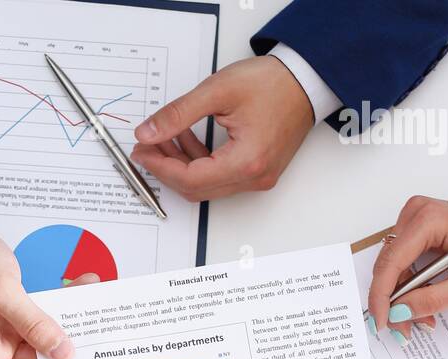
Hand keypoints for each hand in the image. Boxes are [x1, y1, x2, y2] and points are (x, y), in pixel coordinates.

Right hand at [0, 196, 94, 358]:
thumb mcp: (0, 290)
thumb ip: (33, 323)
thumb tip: (61, 352)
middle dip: (65, 351)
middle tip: (97, 343)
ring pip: (40, 338)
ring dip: (65, 322)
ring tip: (90, 303)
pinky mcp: (7, 314)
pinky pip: (37, 318)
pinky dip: (56, 305)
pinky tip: (77, 288)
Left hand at [131, 56, 312, 200]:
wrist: (305, 81)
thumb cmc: (273, 83)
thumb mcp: (218, 91)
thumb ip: (178, 115)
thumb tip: (148, 133)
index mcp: (246, 162)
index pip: (190, 178)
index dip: (160, 166)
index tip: (142, 151)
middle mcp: (253, 178)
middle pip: (196, 188)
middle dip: (166, 169)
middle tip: (147, 147)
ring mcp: (257, 179)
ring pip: (206, 185)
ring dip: (182, 165)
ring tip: (165, 138)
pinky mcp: (257, 173)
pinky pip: (219, 178)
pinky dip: (199, 162)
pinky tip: (186, 140)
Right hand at [367, 179, 447, 340]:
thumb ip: (433, 300)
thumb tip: (400, 312)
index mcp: (429, 221)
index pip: (391, 264)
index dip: (381, 298)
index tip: (381, 322)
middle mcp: (416, 214)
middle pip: (387, 267)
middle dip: (393, 302)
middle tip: (406, 328)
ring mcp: (413, 218)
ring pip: (390, 267)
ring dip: (400, 296)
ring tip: (420, 316)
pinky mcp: (415, 227)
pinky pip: (399, 262)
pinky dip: (406, 285)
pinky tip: (419, 299)